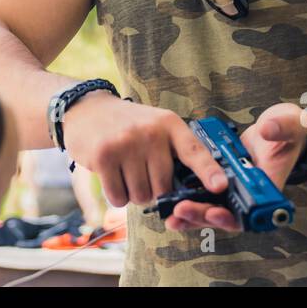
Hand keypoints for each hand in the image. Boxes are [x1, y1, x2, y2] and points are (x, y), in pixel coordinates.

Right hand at [62, 94, 228, 219]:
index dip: (209, 171)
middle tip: (140, 172)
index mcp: (169, 124)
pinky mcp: (104, 156)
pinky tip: (111, 176)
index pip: (194, 150)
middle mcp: (150, 132)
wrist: (87, 110)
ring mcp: (126, 143)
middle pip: (163, 187)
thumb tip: (188, 192)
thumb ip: (173, 152)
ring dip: (133, 193)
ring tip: (125, 171)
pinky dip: (116, 195)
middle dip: (152, 190)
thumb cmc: (127, 125)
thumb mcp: (155, 126)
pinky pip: (118, 197)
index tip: (220, 186)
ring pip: (141, 195)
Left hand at [165, 103, 306, 232]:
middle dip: (203, 215)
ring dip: (193, 214)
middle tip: (182, 209)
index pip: (252, 211)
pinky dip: (191, 199)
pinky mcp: (224, 181)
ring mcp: (236, 188)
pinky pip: (207, 195)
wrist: (281, 129)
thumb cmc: (290, 131)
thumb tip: (267, 130)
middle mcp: (252, 192)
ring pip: (214, 209)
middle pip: (227, 215)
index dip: (232, 217)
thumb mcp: (290, 124)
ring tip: (172, 214)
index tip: (215, 212)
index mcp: (270, 185)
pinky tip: (172, 201)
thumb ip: (281, 128)